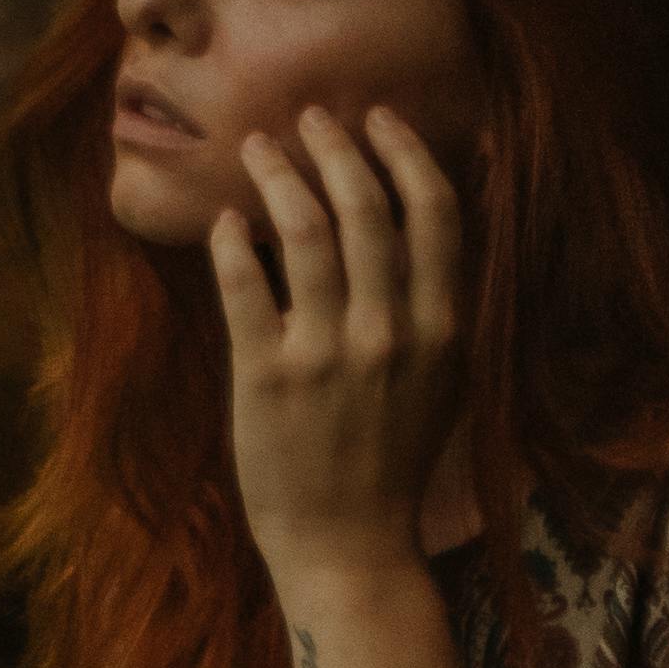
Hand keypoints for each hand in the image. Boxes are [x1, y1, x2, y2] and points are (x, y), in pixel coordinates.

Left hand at [210, 104, 462, 608]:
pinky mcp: (268, 378)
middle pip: (366, 206)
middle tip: (310, 118)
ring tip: (259, 149)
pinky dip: (232, 240)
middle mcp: (390, 334)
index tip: (377, 118)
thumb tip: (414, 219)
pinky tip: (226, 221)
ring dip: (278, 175)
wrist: (349, 549)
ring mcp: (327, 355)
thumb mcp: (440, 382)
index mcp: (442, 330)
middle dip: (335, 146)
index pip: (434, 212)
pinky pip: (244, 284)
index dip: (404, 152)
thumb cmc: (390, 462)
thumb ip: (434, 305)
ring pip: (304, 230)